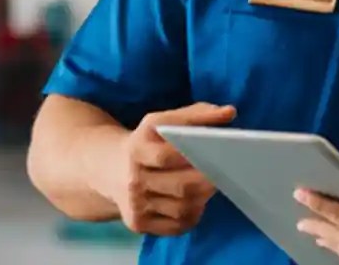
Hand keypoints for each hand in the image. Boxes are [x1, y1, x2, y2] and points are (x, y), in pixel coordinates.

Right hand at [104, 102, 236, 235]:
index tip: (219, 151)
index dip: (196, 156)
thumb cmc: (147, 142)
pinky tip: (196, 202)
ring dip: (203, 199)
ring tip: (212, 186)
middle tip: (226, 173)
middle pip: (181, 186)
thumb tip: (228, 112)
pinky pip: (177, 225)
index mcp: (136, 148)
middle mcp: (132, 179)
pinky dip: (192, 215)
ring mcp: (135, 205)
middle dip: (208, 181)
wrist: (109, 169)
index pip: (167, 155)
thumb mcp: (162, 122)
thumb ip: (195, 114)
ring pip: (182, 208)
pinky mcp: (139, 224)